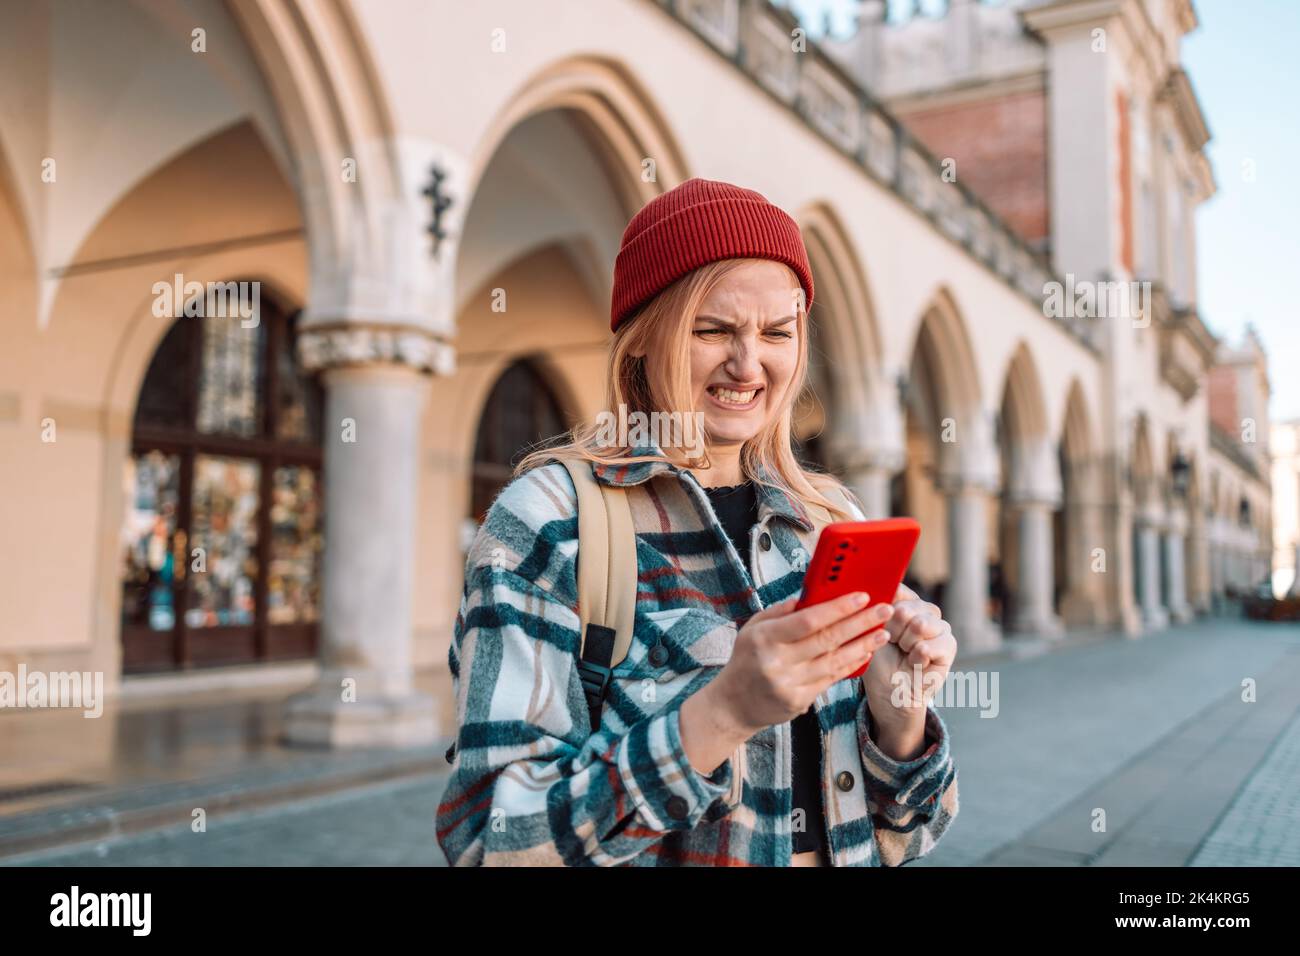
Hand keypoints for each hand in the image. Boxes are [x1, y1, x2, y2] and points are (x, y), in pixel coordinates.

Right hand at [708, 591, 895, 735]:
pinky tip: (865, 653)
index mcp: (765, 638)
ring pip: (835, 661)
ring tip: (883, 632)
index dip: (838, 608)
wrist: (734, 705)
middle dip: (860, 622)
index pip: (808, 620)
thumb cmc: (746, 660)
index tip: (861, 596)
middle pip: (827, 639)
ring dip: (863, 645)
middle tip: (884, 610)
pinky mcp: (800, 701)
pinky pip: (831, 678)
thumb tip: (809, 595)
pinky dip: (851, 664)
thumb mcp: (752, 629)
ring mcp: (790, 684)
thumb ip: (779, 611)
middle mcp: (778, 662)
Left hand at [862, 583, 956, 732]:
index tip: (879, 627)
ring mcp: (940, 626)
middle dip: (892, 631)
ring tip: (905, 652)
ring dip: (905, 644)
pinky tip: (914, 662)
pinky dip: (917, 657)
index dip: (883, 612)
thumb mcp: (871, 629)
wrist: (889, 690)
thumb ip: (878, 606)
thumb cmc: (879, 659)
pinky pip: (931, 644)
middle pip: (906, 609)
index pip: (897, 591)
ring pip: (920, 624)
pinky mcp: (949, 645)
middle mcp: (925, 609)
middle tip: (893, 644)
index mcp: (906, 600)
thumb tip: (883, 584)